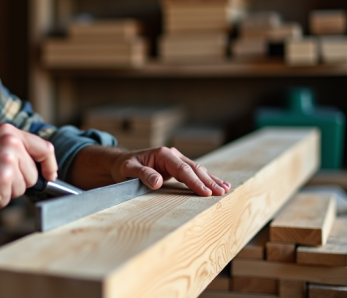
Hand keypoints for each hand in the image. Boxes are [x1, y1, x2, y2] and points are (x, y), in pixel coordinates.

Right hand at [0, 123, 56, 209]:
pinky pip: (6, 200)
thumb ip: (14, 149)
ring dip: (4, 192)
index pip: (45, 148)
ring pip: (21, 190)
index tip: (49, 175)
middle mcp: (11, 144)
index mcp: (10, 132)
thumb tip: (38, 168)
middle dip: (17, 183)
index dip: (50, 165)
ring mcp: (7, 162)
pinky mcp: (0, 181)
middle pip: (33, 175)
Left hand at [114, 146, 230, 195]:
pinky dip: (207, 179)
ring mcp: (176, 160)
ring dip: (211, 180)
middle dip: (208, 181)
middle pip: (194, 168)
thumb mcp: (128, 169)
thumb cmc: (124, 166)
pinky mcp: (178, 167)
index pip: (182, 169)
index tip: (206, 192)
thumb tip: (158, 181)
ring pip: (198, 170)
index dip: (194, 181)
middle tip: (221, 193)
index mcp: (162, 154)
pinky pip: (194, 173)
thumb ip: (143, 174)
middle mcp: (172, 155)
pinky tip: (219, 185)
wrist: (120, 162)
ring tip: (226, 189)